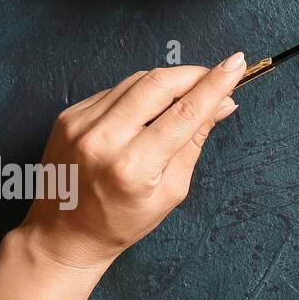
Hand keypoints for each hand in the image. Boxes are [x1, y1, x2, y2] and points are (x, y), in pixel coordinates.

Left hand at [0, 55, 243, 299]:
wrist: (62, 235)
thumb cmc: (120, 221)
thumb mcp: (170, 191)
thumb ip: (194, 141)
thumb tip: (222, 104)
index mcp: (132, 166)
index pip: (184, 113)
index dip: (214, 85)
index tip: (236, 64)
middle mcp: (102, 140)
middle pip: (159, 84)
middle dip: (193, 74)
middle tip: (216, 75)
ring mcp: (80, 125)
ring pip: (137, 80)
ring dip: (168, 82)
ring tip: (184, 96)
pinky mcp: (69, 116)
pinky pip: (116, 90)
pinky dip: (140, 93)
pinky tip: (147, 111)